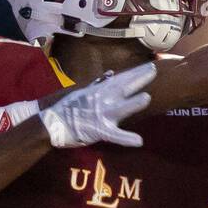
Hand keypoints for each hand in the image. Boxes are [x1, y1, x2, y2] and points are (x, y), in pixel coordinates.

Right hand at [39, 63, 154, 148]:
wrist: (54, 123)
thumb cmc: (69, 108)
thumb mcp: (84, 91)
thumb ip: (99, 84)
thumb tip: (110, 74)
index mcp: (99, 91)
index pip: (121, 79)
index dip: (136, 73)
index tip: (150, 66)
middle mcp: (102, 100)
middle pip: (123, 87)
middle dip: (139, 79)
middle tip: (153, 70)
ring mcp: (101, 115)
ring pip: (120, 108)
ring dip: (133, 103)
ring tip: (147, 98)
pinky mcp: (99, 130)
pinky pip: (114, 135)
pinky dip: (126, 139)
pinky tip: (138, 141)